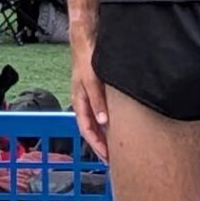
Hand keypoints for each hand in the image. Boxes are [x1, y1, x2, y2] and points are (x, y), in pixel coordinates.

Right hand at [70, 40, 109, 159]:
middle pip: (92, 129)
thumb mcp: (92, 81)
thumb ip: (98, 101)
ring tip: (116, 147)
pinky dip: (110, 123)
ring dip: (106, 135)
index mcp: (80, 102)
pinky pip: (104, 112)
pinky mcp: (100, 92)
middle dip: (101, 145)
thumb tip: (104, 122)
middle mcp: (86, 102)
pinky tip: (119, 126)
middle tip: (113, 159)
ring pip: (98, 122)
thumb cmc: (86, 60)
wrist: (86, 41)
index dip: (96, 144)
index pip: (87, 129)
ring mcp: (93, 97)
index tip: (107, 157)